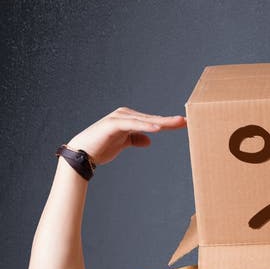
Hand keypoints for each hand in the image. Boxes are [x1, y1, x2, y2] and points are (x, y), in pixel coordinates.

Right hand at [64, 107, 186, 166]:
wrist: (83, 153)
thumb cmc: (102, 147)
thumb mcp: (123, 143)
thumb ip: (135, 139)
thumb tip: (149, 140)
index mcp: (129, 119)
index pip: (152, 122)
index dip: (168, 123)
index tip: (183, 124)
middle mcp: (125, 115)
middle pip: (152, 119)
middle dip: (169, 121)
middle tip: (185, 121)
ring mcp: (119, 118)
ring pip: (145, 120)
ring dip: (161, 122)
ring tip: (176, 123)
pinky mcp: (113, 124)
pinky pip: (133, 124)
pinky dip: (145, 126)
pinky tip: (157, 128)